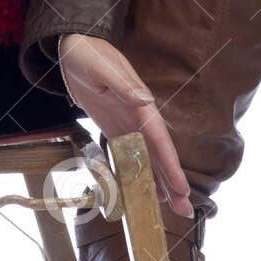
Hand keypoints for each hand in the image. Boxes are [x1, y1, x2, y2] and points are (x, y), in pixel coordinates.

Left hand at [59, 32, 193, 215]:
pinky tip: (143, 190)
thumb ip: (124, 85)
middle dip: (172, 182)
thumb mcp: (103, 68)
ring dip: (158, 182)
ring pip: (147, 159)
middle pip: (159, 155)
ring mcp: (127, 125)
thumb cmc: (89, 55)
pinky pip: (128, 155)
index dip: (171, 166)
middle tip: (185, 210)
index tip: (182, 188)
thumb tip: (146, 100)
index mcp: (140, 105)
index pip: (160, 140)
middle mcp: (138, 118)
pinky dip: (136, 172)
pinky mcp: (114, 128)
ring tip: (171, 208)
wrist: (74, 49)